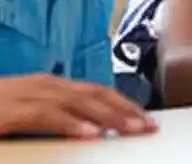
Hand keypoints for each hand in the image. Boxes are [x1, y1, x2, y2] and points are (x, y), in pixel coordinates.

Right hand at [0, 74, 156, 138]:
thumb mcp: (23, 114)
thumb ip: (52, 118)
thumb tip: (86, 130)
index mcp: (44, 86)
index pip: (93, 92)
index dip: (121, 103)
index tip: (144, 118)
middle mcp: (39, 85)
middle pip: (91, 94)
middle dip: (124, 109)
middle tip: (149, 126)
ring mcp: (22, 95)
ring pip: (75, 102)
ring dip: (107, 115)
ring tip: (132, 129)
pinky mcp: (6, 111)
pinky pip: (44, 116)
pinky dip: (70, 123)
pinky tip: (90, 134)